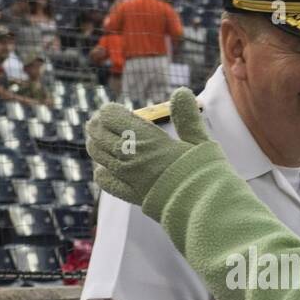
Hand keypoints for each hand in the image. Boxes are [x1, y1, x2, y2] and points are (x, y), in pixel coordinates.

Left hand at [85, 85, 222, 206]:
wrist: (201, 208)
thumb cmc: (204, 173)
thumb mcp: (199, 140)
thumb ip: (187, 117)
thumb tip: (180, 92)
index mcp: (145, 138)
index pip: (109, 115)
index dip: (111, 110)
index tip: (118, 111)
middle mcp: (129, 156)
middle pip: (97, 132)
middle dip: (99, 124)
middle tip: (108, 123)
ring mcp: (126, 177)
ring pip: (96, 153)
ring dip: (98, 143)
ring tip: (106, 140)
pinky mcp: (128, 194)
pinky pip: (103, 179)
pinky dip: (103, 170)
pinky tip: (111, 167)